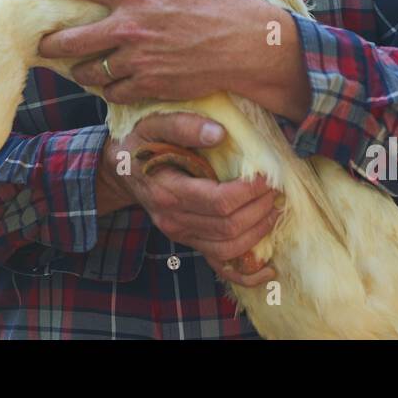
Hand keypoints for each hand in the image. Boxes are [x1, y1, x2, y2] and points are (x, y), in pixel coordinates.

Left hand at [37, 0, 305, 117]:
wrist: (250, 46)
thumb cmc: (229, 0)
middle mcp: (129, 27)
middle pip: (74, 39)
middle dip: (53, 42)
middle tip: (44, 44)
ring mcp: (138, 60)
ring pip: (92, 71)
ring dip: (80, 70)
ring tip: (76, 69)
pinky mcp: (151, 85)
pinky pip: (116, 92)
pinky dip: (109, 90)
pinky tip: (108, 87)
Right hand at [98, 111, 279, 286]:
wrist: (120, 169)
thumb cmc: (140, 142)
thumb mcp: (154, 124)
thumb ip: (184, 125)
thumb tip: (220, 132)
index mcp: (168, 192)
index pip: (219, 202)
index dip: (249, 192)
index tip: (268, 176)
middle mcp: (174, 220)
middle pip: (229, 227)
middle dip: (260, 210)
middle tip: (277, 189)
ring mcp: (181, 235)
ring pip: (229, 249)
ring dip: (259, 232)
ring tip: (274, 209)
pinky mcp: (189, 242)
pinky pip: (220, 266)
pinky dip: (247, 273)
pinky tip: (268, 268)